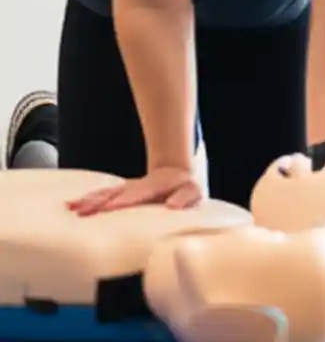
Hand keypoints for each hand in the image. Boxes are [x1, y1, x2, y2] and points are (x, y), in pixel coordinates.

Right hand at [66, 166, 201, 216]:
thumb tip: (172, 206)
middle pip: (114, 193)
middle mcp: (135, 187)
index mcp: (153, 187)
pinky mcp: (120, 194)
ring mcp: (126, 189)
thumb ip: (185, 197)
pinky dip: (87, 199)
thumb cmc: (185, 187)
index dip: (124, 201)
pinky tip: (71, 205)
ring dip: (88, 200)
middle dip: (98, 202)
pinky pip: (101, 196)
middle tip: (81, 211)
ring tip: (71, 207)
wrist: (176, 175)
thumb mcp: (193, 191)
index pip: (137, 194)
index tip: (110, 207)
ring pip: (104, 193)